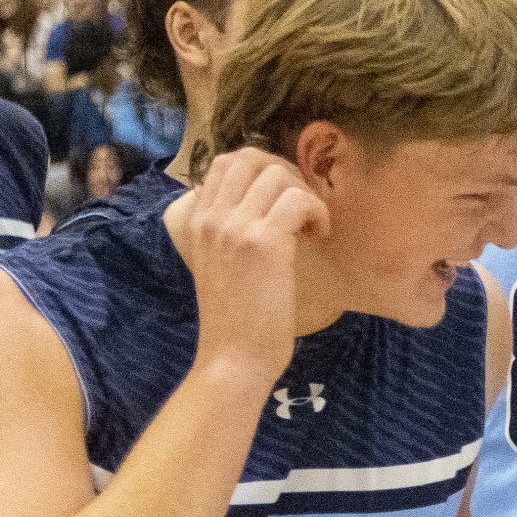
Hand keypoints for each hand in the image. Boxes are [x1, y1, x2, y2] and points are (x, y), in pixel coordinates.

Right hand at [170, 148, 329, 383]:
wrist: (232, 358)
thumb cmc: (234, 319)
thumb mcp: (219, 264)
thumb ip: (230, 232)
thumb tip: (265, 204)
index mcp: (198, 221)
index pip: (224, 163)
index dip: (262, 169)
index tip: (282, 198)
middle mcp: (212, 218)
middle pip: (250, 157)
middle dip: (286, 173)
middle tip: (301, 206)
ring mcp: (235, 227)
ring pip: (278, 174)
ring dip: (304, 194)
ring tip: (310, 227)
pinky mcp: (263, 243)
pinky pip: (299, 200)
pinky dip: (318, 212)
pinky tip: (318, 237)